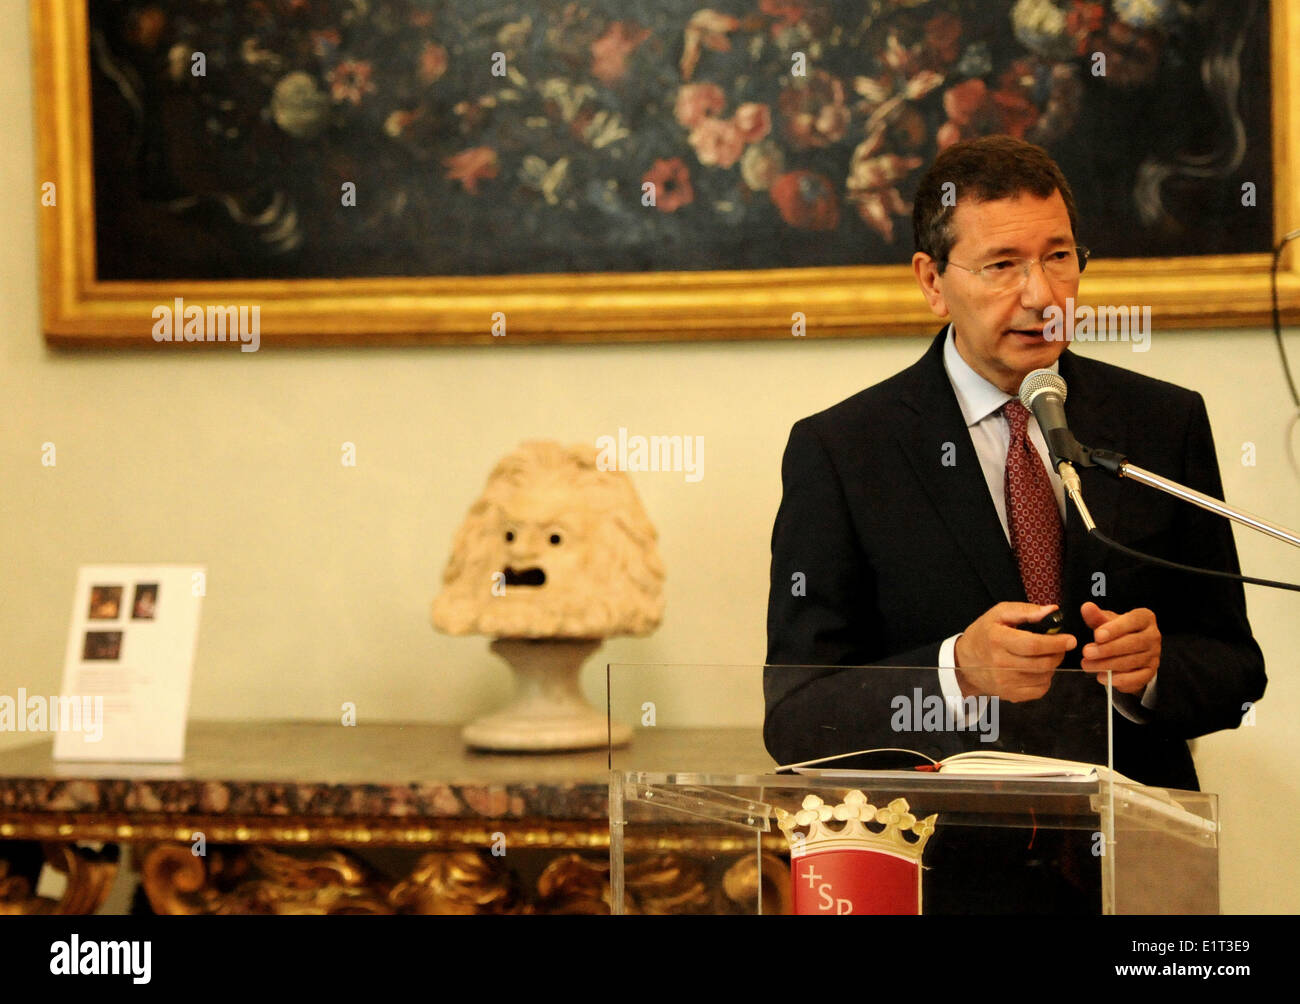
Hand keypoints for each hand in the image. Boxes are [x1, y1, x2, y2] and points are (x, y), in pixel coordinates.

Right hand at [954, 603, 1076, 701]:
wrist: (965, 661)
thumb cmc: (985, 633)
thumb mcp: (1000, 613)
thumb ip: (1026, 611)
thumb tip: (1053, 612)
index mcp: (997, 640)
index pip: (1033, 645)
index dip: (1056, 643)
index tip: (1070, 639)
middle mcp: (1000, 664)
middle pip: (1042, 663)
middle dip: (1058, 654)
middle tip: (1060, 646)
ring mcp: (1005, 682)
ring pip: (1044, 677)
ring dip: (1052, 665)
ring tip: (1045, 656)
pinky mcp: (1010, 695)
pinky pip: (1039, 690)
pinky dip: (1045, 679)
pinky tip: (1037, 669)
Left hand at [1079, 602, 1159, 693]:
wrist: (1127, 650)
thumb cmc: (1116, 632)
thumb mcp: (1105, 621)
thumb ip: (1096, 616)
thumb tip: (1086, 607)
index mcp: (1145, 618)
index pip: (1133, 621)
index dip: (1115, 629)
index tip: (1097, 635)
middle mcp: (1153, 636)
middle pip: (1133, 643)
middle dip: (1107, 649)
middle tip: (1087, 652)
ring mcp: (1154, 655)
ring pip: (1132, 661)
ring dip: (1108, 664)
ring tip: (1088, 665)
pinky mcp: (1150, 672)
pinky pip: (1137, 678)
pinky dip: (1119, 679)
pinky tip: (1102, 677)